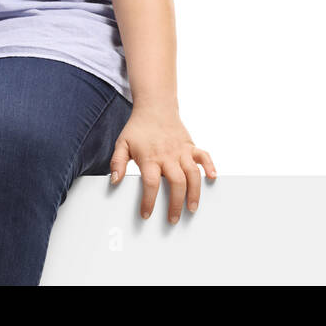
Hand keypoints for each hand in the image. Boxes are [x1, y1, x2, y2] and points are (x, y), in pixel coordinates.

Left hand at [110, 104, 216, 222]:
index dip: (149, 201)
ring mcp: (181, 151)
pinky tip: (212, 178)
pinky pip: (204, 156)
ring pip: (192, 173)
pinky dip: (209, 166)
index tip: (146, 214)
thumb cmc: (138, 128)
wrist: (154, 107)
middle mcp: (168, 155)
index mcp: (150, 157)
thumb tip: (114, 181)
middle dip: (176, 203)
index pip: (150, 183)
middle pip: (176, 182)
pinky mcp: (190, 146)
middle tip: (174, 218)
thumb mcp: (122, 143)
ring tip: (192, 208)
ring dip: (195, 192)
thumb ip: (117, 162)